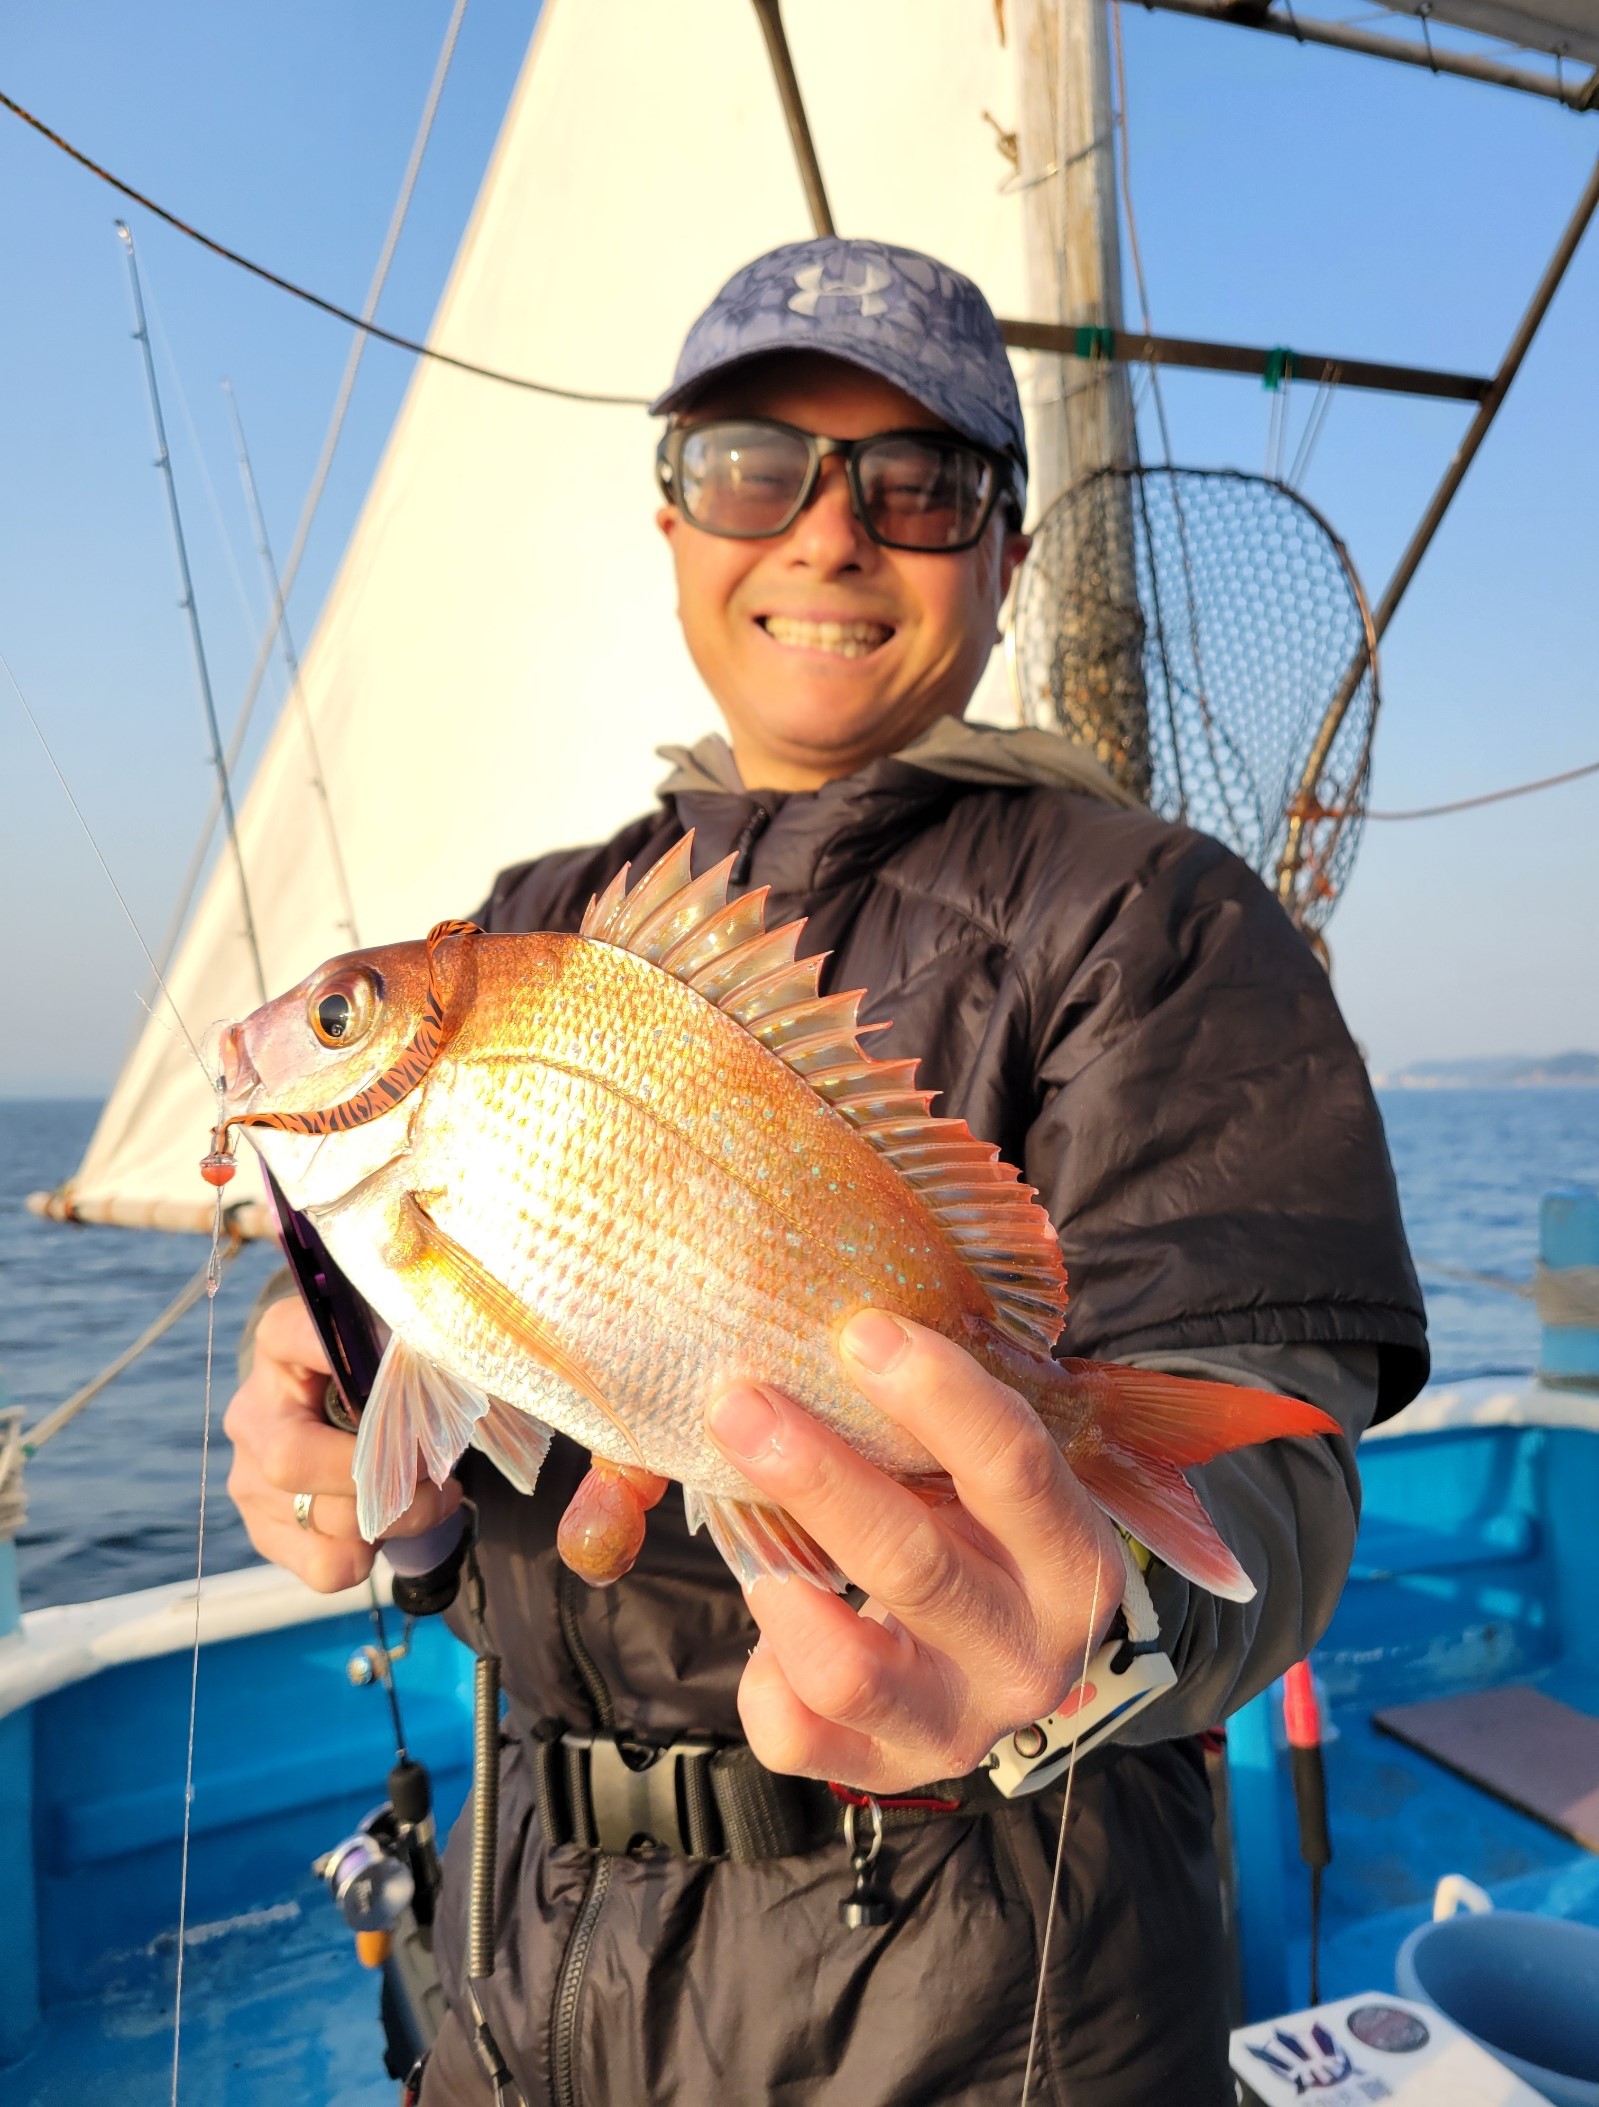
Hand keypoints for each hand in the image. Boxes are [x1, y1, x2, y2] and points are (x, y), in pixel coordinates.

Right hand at [223, 1294, 461, 1592]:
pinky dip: (370, 1554)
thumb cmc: (366, 1374)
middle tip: (436, 1469)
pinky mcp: (266, 1530)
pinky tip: (388, 1527)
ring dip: (397, 1517)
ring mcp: (251, 1478)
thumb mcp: (379, 1345)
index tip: (398, 1356)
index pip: (288, 1335)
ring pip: (320, 1518)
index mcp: (278, 1346)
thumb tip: (442, 1364)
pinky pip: (324, 1565)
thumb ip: (402, 1348)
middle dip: (380, 1474)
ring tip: (434, 1497)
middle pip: (294, 1458)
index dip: (332, 1350)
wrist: (326, 1412)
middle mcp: (254, 1414)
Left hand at [705, 1313, 1123, 1794]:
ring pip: (850, 1669)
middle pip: (916, 1561)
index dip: (936, 1393)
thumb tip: (848, 1312)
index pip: (1014, 1466)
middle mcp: (1029, 1652)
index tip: (860, 1329)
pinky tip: (772, 1605)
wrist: (1010, 1658)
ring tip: (733, 1511)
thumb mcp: (989, 1472)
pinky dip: (763, 1672)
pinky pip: (799, 1733)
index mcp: (1072, 1557)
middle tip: (740, 1400)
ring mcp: (958, 1723)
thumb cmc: (982, 1525)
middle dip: (817, 1473)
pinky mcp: (887, 1770)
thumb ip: (939, 1413)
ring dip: (776, 1579)